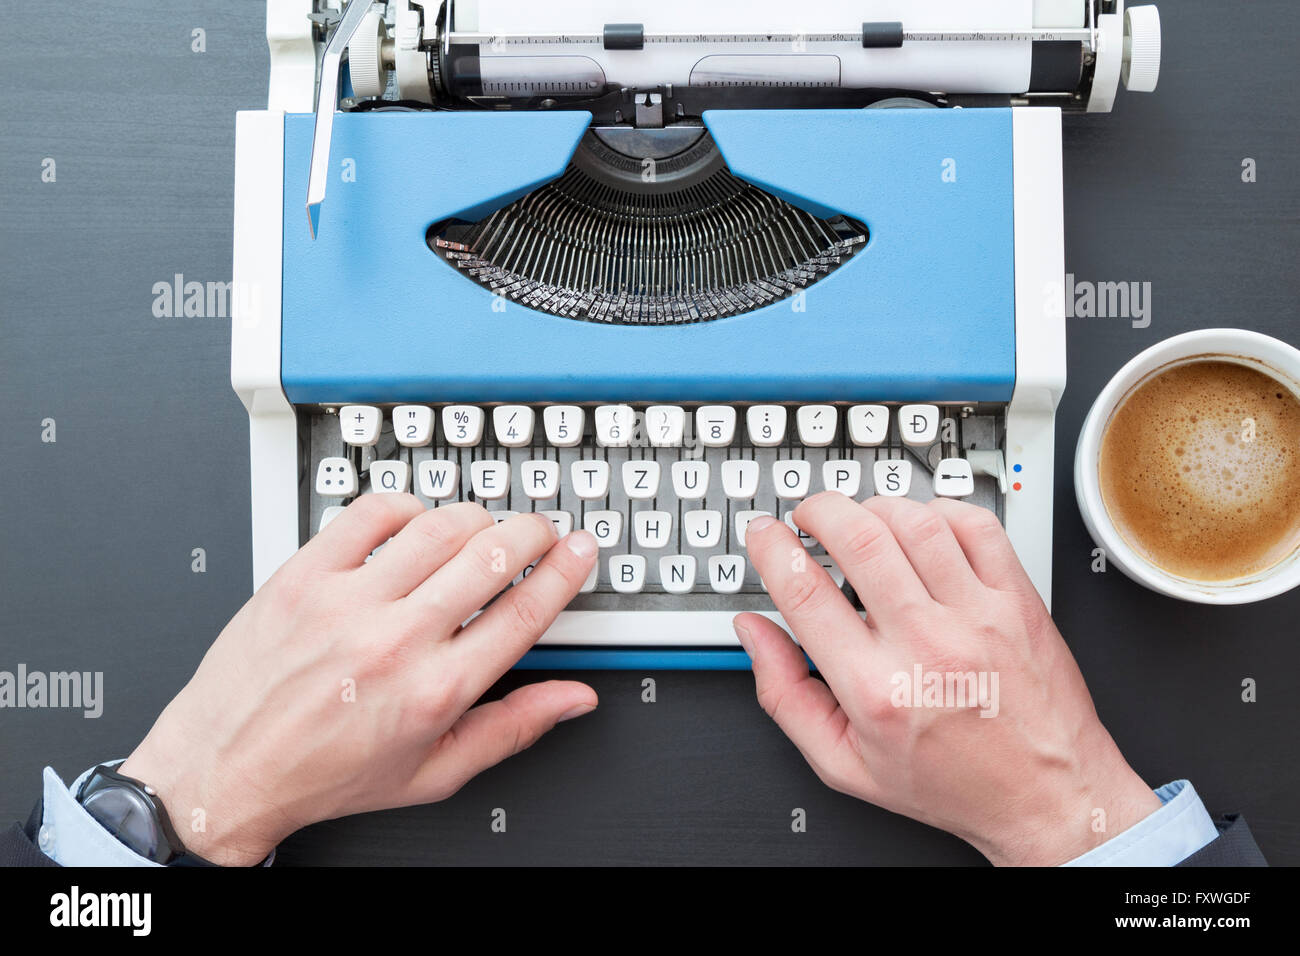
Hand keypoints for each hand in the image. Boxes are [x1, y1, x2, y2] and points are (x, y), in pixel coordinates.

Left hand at [121, 497, 598, 865]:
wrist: (226, 768)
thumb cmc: (325, 773)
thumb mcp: (433, 772)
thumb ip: (513, 729)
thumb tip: (573, 699)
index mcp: (437, 691)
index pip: (525, 611)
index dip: (565, 570)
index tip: (579, 550)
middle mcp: (396, 640)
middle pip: (493, 555)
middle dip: (533, 531)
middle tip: (540, 531)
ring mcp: (347, 601)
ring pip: (439, 525)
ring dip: (475, 516)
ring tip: (480, 527)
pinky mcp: (304, 575)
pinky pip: (370, 512)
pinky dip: (405, 505)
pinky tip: (412, 523)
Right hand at [737, 493, 1160, 865]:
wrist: (1048, 795)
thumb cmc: (951, 782)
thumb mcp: (843, 762)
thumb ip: (784, 693)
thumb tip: (753, 630)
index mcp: (875, 689)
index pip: (805, 592)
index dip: (771, 549)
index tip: (764, 535)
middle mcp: (927, 645)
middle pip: (858, 538)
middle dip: (817, 510)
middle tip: (808, 517)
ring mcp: (978, 617)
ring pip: (914, 522)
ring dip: (873, 507)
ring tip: (861, 521)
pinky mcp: (1018, 600)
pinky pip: (975, 525)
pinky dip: (939, 510)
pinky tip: (923, 528)